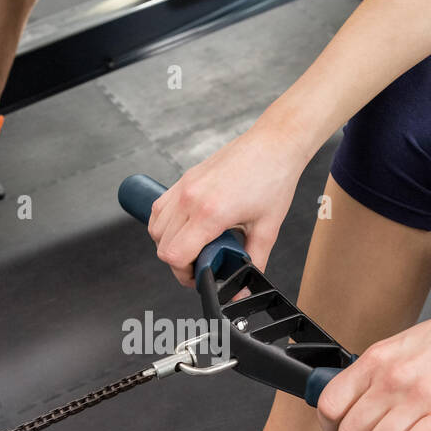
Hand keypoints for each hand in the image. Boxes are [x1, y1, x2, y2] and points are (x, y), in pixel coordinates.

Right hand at [149, 127, 303, 286]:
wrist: (274, 143)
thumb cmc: (273, 177)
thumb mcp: (267, 229)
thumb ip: (253, 262)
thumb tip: (244, 286)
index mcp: (210, 212)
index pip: (174, 255)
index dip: (184, 274)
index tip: (199, 277)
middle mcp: (190, 198)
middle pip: (162, 245)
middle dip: (179, 262)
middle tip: (201, 264)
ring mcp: (184, 186)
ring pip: (156, 228)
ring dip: (170, 243)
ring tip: (193, 247)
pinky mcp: (184, 179)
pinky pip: (160, 209)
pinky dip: (166, 224)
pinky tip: (187, 228)